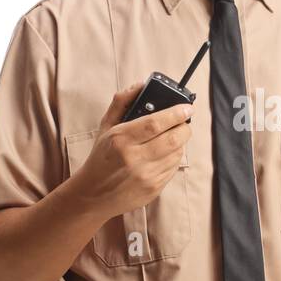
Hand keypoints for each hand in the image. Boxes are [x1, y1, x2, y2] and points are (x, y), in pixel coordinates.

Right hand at [75, 82, 193, 217]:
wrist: (92, 195)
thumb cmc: (100, 157)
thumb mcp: (105, 127)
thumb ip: (122, 102)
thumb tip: (141, 85)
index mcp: (120, 140)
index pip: (156, 123)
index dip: (176, 113)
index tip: (187, 108)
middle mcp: (134, 159)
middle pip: (173, 139)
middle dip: (184, 127)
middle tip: (183, 122)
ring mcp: (146, 176)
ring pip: (177, 153)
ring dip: (180, 142)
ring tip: (171, 137)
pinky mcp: (154, 189)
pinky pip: (174, 168)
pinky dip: (174, 157)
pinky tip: (164, 154)